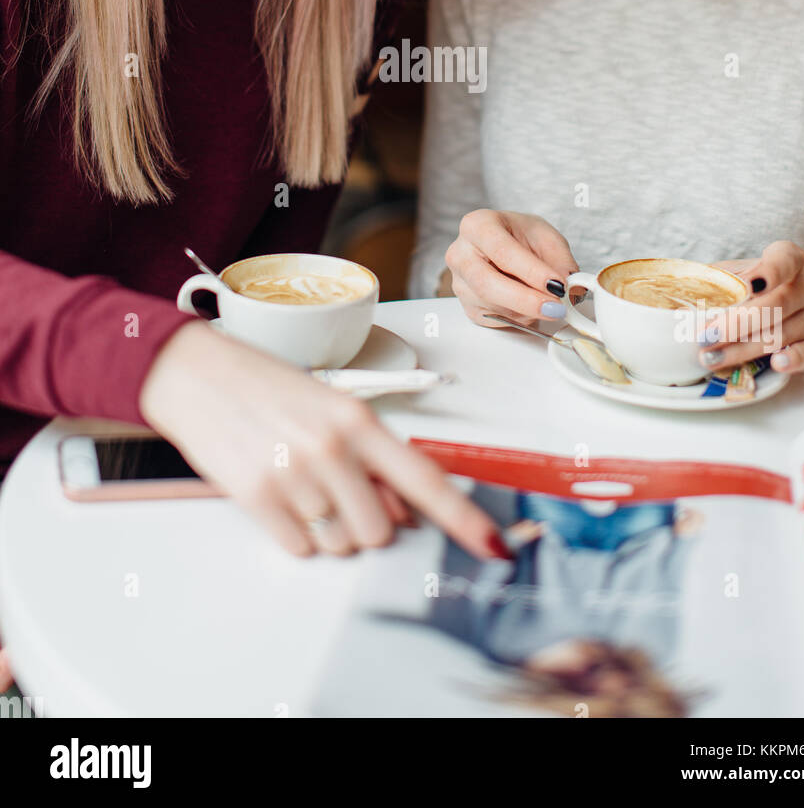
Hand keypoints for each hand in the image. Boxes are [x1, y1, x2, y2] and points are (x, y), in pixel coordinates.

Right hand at [139, 320, 507, 560]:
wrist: (194, 372)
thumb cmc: (266, 385)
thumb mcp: (330, 406)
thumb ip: (372, 459)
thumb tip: (403, 511)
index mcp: (359, 420)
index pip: (425, 479)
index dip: (463, 519)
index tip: (494, 546)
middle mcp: (332, 448)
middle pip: (380, 530)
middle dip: (366, 522)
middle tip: (338, 491)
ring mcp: (294, 474)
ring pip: (339, 544)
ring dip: (327, 528)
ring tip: (300, 483)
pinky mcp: (256, 496)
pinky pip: (300, 547)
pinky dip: (294, 534)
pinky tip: (278, 496)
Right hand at [444, 210, 579, 327]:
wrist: (506, 244)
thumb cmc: (520, 236)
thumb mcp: (546, 237)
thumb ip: (560, 260)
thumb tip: (570, 287)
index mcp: (477, 226)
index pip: (501, 251)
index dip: (531, 271)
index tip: (557, 284)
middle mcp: (460, 254)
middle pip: (487, 284)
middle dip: (526, 300)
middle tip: (555, 307)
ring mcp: (460, 283)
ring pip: (492, 306)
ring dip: (527, 310)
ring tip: (550, 303)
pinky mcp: (468, 306)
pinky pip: (495, 319)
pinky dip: (520, 317)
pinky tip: (531, 306)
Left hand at [703, 241, 803, 374]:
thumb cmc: (782, 285)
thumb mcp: (760, 268)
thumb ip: (727, 275)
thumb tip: (681, 286)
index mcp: (792, 260)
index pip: (781, 264)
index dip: (765, 274)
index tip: (745, 285)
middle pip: (773, 306)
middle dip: (734, 324)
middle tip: (703, 337)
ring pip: (779, 334)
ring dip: (742, 349)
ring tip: (710, 357)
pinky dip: (792, 360)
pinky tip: (774, 364)